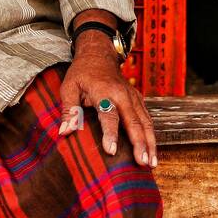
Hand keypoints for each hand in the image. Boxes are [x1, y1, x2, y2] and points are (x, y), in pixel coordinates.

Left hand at [57, 32, 157, 167]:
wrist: (99, 54)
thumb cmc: (82, 73)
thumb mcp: (69, 87)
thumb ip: (69, 109)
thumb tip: (65, 132)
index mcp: (103, 92)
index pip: (109, 115)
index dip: (110, 134)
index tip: (111, 151)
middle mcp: (122, 95)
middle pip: (133, 121)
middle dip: (139, 143)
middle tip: (142, 162)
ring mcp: (132, 97)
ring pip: (145, 122)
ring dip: (150, 142)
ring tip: (152, 163)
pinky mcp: (138, 99)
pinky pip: (147, 119)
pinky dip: (151, 135)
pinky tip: (152, 150)